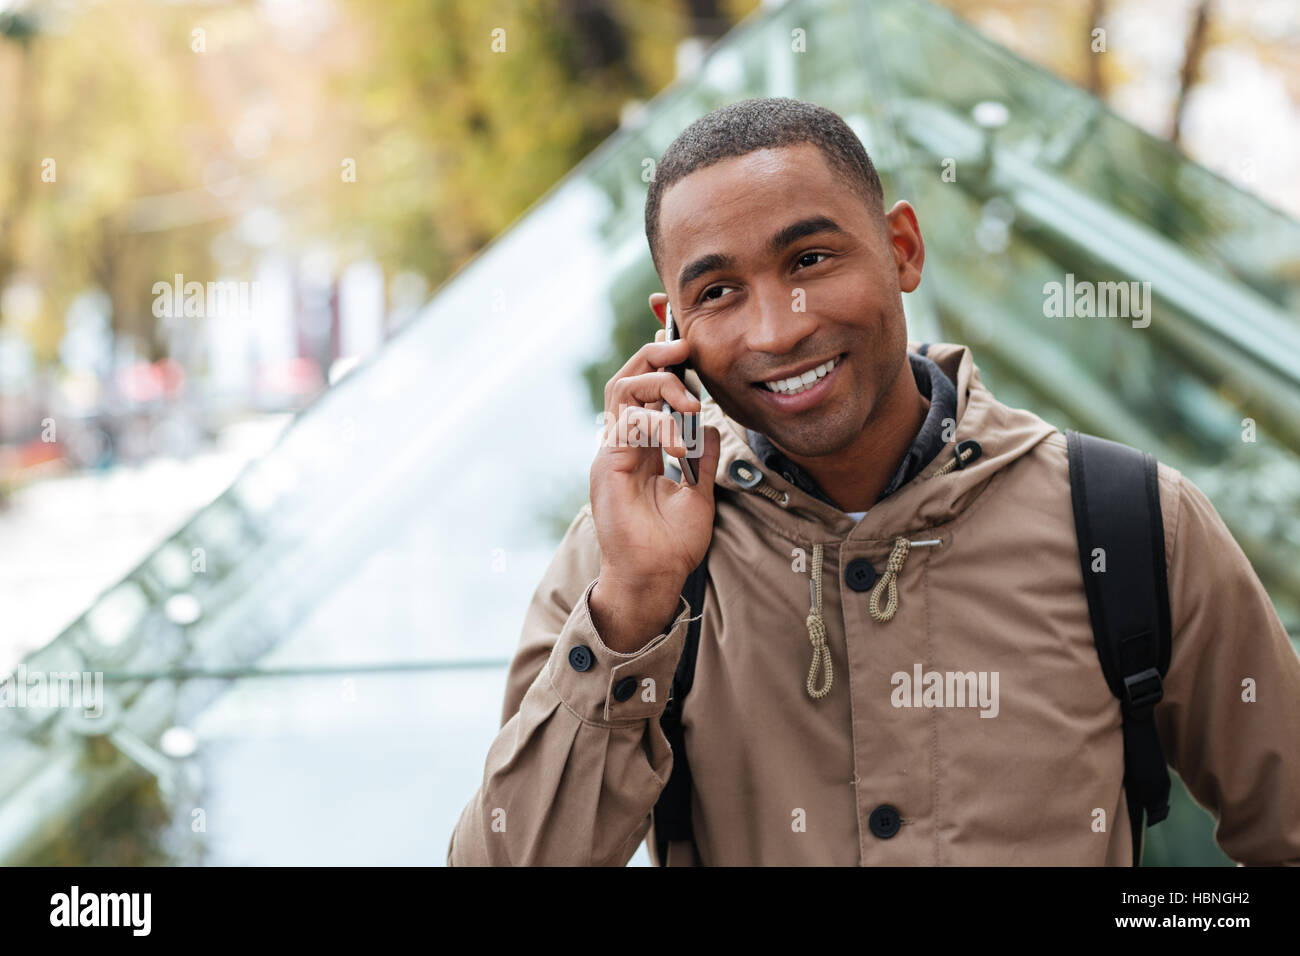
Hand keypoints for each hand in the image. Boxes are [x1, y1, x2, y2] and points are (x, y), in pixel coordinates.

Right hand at [588, 329, 720, 650]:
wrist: (654, 577)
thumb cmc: (672, 543)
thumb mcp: (699, 492)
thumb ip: (703, 458)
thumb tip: (713, 427)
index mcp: (643, 447)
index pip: (645, 391)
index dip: (660, 363)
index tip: (686, 349)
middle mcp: (623, 443)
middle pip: (627, 379)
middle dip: (654, 356)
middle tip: (684, 350)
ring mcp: (612, 452)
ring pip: (622, 391)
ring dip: (659, 384)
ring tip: (689, 402)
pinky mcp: (607, 465)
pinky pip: (628, 424)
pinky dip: (660, 424)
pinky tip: (681, 445)